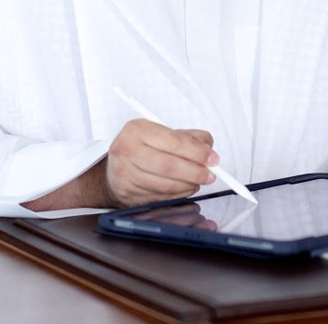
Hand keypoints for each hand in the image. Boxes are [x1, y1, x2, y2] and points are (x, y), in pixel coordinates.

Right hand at [103, 118, 217, 206]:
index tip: (213, 159)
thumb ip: (189, 137)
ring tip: (197, 181)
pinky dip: (178, 195)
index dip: (197, 152)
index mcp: (137, 129)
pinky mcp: (127, 194)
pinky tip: (183, 188)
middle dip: (195, 172)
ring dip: (188, 185)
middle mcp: (126, 150)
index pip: (173, 141)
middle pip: (169, 166)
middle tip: (210, 175)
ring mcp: (125, 174)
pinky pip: (160, 198)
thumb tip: (208, 148)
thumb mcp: (163, 133)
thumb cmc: (142, 148)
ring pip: (166, 185)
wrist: (115, 168)